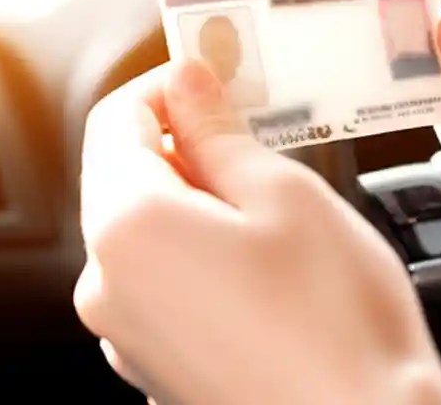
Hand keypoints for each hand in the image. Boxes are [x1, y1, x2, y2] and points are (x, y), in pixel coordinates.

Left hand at [74, 60, 440, 404]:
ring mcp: (125, 331)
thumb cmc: (335, 324)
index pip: (113, 118)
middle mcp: (105, 283)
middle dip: (181, 143)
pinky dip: (195, 253)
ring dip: (192, 199)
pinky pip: (159, 282)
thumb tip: (187, 82)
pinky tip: (259, 262)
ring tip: (269, 204)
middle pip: (123, 175)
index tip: (216, 77)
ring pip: (143, 231)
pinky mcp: (153, 363)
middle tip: (254, 133)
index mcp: (126, 228)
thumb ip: (217, 131)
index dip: (166, 87)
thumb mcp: (284, 195)